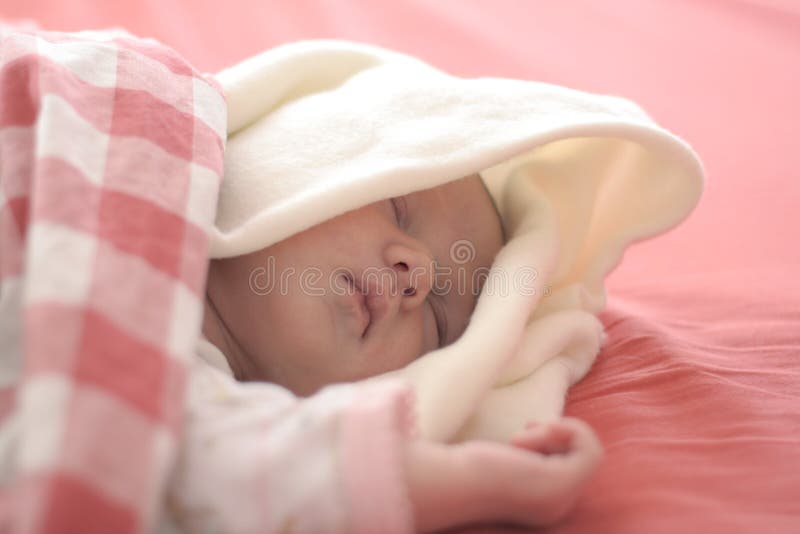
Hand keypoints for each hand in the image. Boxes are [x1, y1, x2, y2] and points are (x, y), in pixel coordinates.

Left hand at [404, 417, 602, 531]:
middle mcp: (556, 507)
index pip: (572, 468)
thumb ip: (523, 452)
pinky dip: (567, 429)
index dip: (554, 442)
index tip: (522, 433)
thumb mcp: (501, 457)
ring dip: (559, 431)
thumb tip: (538, 432)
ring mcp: (561, 499)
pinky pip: (591, 450)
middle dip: (556, 434)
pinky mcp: (563, 484)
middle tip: (523, 431)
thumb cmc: (461, 468)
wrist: (448, 482)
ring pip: (590, 453)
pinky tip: (532, 431)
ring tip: (522, 436)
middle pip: (582, 458)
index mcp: (541, 504)